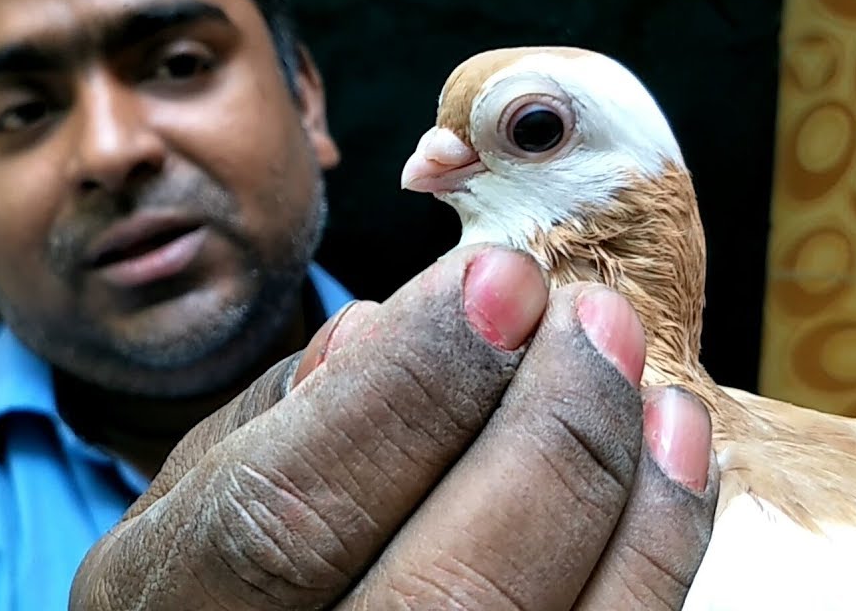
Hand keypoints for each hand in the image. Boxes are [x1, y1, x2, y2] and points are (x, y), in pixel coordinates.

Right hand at [70, 244, 718, 609]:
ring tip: (650, 387)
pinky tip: (670, 468)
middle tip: (591, 315)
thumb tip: (382, 329)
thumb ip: (272, 423)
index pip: (287, 514)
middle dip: (543, 432)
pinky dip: (652, 562)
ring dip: (624, 499)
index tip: (499, 277)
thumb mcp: (185, 505)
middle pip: (449, 595)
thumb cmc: (204, 586)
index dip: (409, 390)